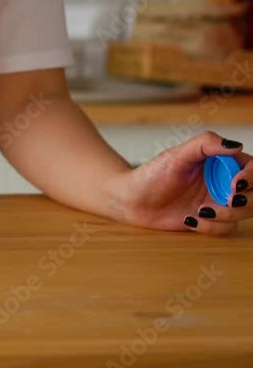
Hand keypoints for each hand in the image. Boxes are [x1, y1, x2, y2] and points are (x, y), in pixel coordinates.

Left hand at [117, 131, 249, 235]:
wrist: (131, 201)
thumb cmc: (151, 174)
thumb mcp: (176, 155)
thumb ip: (205, 144)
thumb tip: (236, 145)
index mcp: (220, 162)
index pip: (252, 167)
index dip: (252, 176)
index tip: (236, 183)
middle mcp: (223, 182)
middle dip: (248, 199)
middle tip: (229, 199)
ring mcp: (218, 202)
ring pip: (246, 212)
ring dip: (229, 214)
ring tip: (201, 211)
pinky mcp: (210, 220)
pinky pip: (226, 228)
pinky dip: (212, 227)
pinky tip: (190, 220)